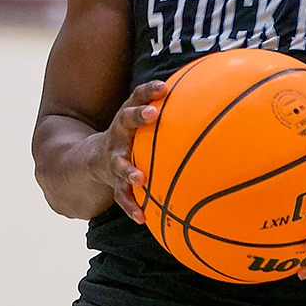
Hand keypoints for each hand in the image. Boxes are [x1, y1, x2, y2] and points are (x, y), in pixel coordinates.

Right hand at [90, 80, 167, 222]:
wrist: (96, 160)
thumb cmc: (134, 137)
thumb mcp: (144, 122)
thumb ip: (169, 111)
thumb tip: (210, 98)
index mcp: (127, 119)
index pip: (135, 99)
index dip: (147, 92)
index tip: (162, 87)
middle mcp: (119, 136)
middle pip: (124, 122)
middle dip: (137, 117)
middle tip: (151, 114)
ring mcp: (115, 159)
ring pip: (120, 164)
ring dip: (129, 170)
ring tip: (140, 178)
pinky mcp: (114, 182)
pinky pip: (122, 196)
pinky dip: (131, 206)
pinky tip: (143, 218)